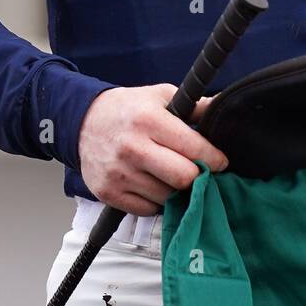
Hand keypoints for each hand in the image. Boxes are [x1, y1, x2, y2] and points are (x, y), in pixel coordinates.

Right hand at [77, 84, 226, 215]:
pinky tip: (154, 185)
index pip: (194, 148)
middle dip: (197, 177)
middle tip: (199, 172)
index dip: (214, 159)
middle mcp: (133, 148)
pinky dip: (156, 201)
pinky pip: (147, 209)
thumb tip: (223, 107)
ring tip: (172, 176)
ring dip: (176, 190)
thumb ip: (195, 106)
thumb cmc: (128, 108)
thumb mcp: (160, 96)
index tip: (220, 163)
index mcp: (149, 120)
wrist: (82, 122)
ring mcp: (119, 173)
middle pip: (183, 178)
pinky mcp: (108, 193)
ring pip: (167, 197)